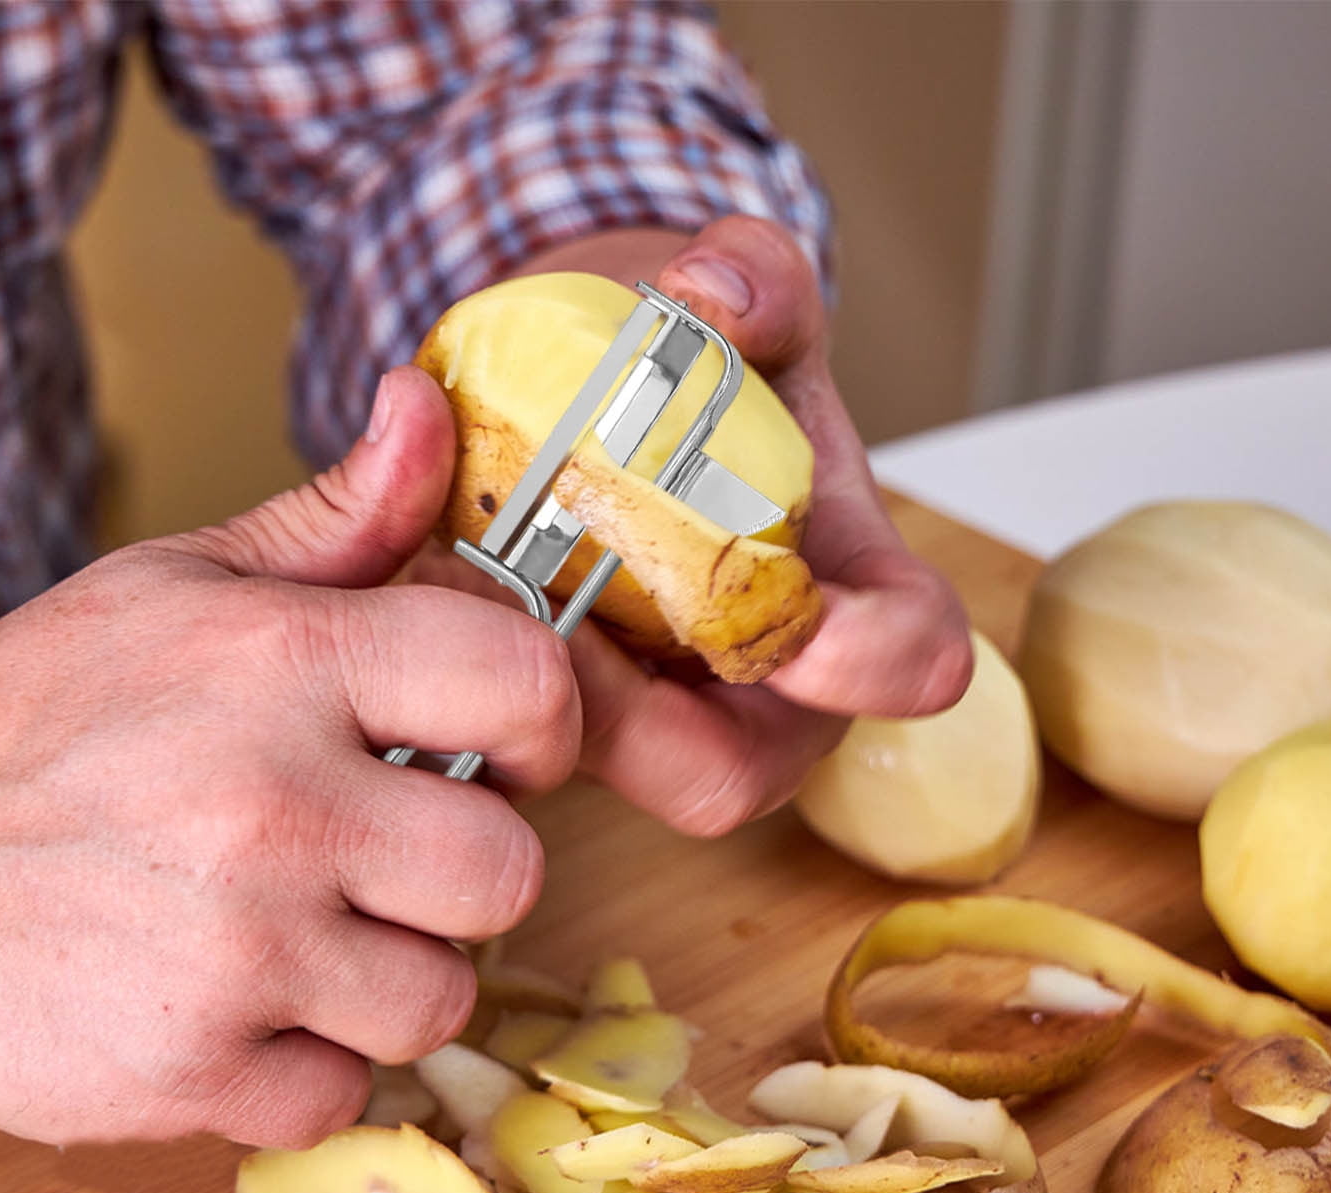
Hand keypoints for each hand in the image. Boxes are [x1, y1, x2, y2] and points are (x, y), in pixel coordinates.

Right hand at [0, 369, 578, 1146]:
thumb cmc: (32, 716)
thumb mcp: (172, 585)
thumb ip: (331, 520)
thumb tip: (428, 411)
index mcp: (281, 663)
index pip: (526, 685)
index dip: (538, 727)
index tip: (495, 752)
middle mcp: (270, 807)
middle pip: (508, 876)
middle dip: (461, 877)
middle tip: (380, 862)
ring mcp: (231, 953)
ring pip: (438, 1003)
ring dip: (382, 981)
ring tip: (293, 937)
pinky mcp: (186, 1073)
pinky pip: (338, 1094)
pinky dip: (296, 1065)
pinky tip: (228, 1007)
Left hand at [512, 217, 972, 834]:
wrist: (615, 403)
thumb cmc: (714, 383)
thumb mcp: (751, 314)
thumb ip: (760, 281)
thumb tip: (710, 292)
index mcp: (852, 604)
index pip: (909, 666)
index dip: (861, 662)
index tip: (791, 614)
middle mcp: (763, 693)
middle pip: (723, 774)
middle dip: (627, 706)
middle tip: (542, 603)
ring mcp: (660, 723)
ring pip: (599, 762)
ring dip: (523, 686)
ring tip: (457, 577)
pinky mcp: (568, 724)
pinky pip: (518, 733)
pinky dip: (467, 660)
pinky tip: (420, 575)